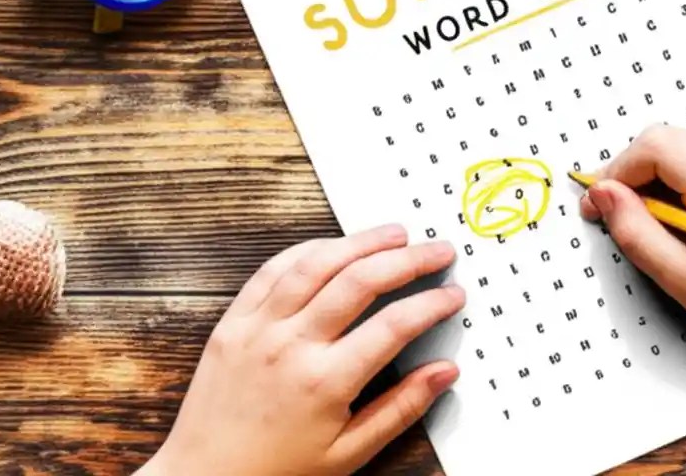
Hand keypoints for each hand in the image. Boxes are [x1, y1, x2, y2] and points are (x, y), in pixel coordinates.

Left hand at [137, 225, 464, 475]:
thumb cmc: (276, 470)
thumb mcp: (349, 453)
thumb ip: (401, 408)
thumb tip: (445, 372)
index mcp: (324, 383)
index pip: (394, 325)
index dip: (432, 303)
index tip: (453, 294)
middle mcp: (290, 347)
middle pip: (360, 281)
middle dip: (408, 260)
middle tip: (436, 251)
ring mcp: (257, 329)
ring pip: (315, 263)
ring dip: (359, 242)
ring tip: (394, 234)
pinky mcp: (232, 322)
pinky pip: (271, 270)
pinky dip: (306, 250)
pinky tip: (332, 246)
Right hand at [579, 125, 685, 369]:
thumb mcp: (685, 280)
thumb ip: (638, 232)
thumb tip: (604, 195)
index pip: (656, 146)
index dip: (617, 171)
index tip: (598, 205)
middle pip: (668, 140)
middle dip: (634, 173)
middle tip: (617, 217)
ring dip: (658, 178)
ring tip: (654, 226)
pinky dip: (683, 180)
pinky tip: (683, 221)